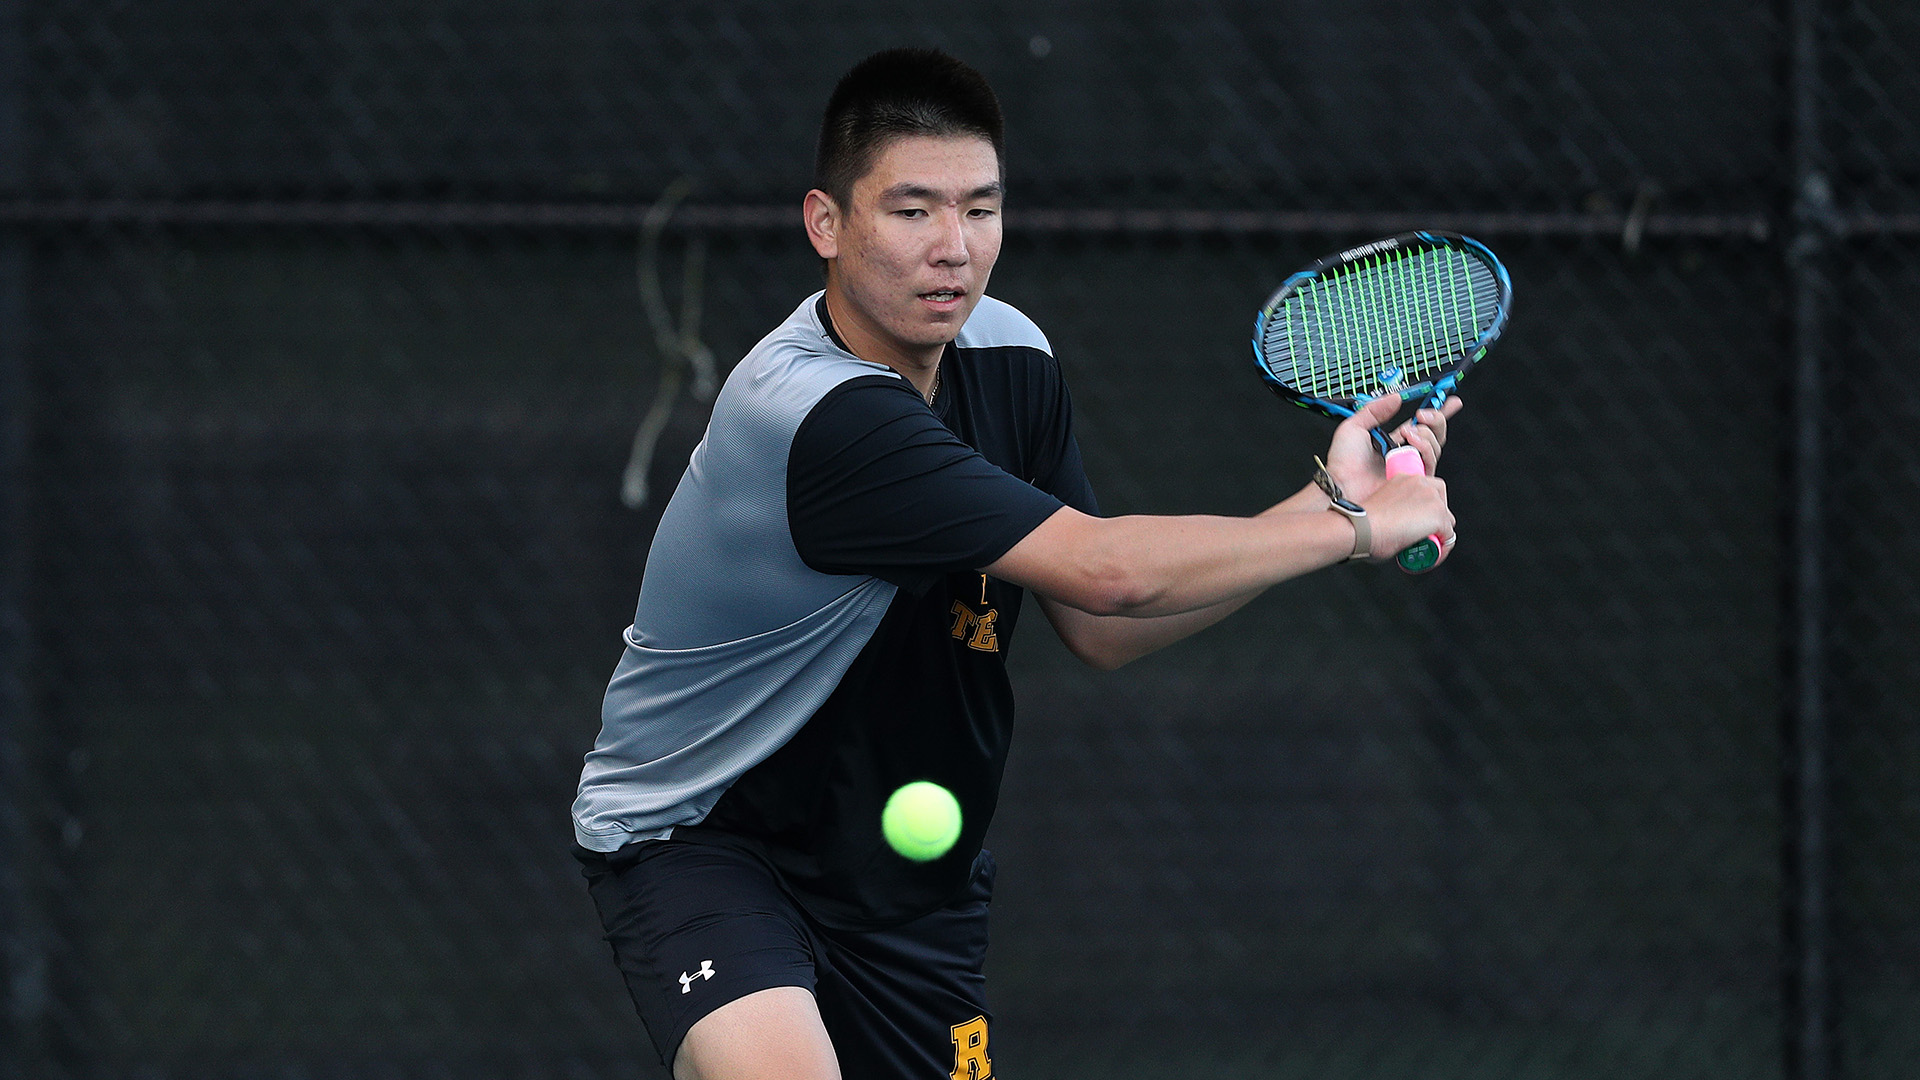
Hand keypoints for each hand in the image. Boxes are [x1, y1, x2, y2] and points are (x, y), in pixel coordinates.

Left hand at [1323, 394, 1464, 501]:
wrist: (1342, 485)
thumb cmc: (1343, 462)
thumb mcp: (1354, 427)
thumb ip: (1375, 409)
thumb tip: (1396, 398)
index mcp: (1393, 442)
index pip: (1421, 426)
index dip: (1439, 414)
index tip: (1451, 401)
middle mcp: (1405, 454)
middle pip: (1434, 435)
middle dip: (1436, 420)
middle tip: (1423, 415)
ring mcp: (1411, 468)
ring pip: (1435, 447)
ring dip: (1425, 434)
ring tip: (1407, 432)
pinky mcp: (1415, 481)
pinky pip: (1430, 462)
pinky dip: (1425, 449)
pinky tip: (1411, 444)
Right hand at [1358, 469, 1454, 561]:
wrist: (1359, 528)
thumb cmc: (1361, 524)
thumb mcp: (1380, 507)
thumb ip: (1392, 510)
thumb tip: (1395, 527)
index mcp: (1405, 477)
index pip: (1427, 488)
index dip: (1424, 506)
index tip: (1416, 522)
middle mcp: (1421, 483)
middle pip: (1442, 500)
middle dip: (1436, 517)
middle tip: (1423, 534)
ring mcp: (1432, 499)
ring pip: (1447, 520)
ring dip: (1439, 533)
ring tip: (1425, 549)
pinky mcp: (1439, 516)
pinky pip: (1449, 537)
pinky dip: (1442, 549)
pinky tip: (1430, 558)